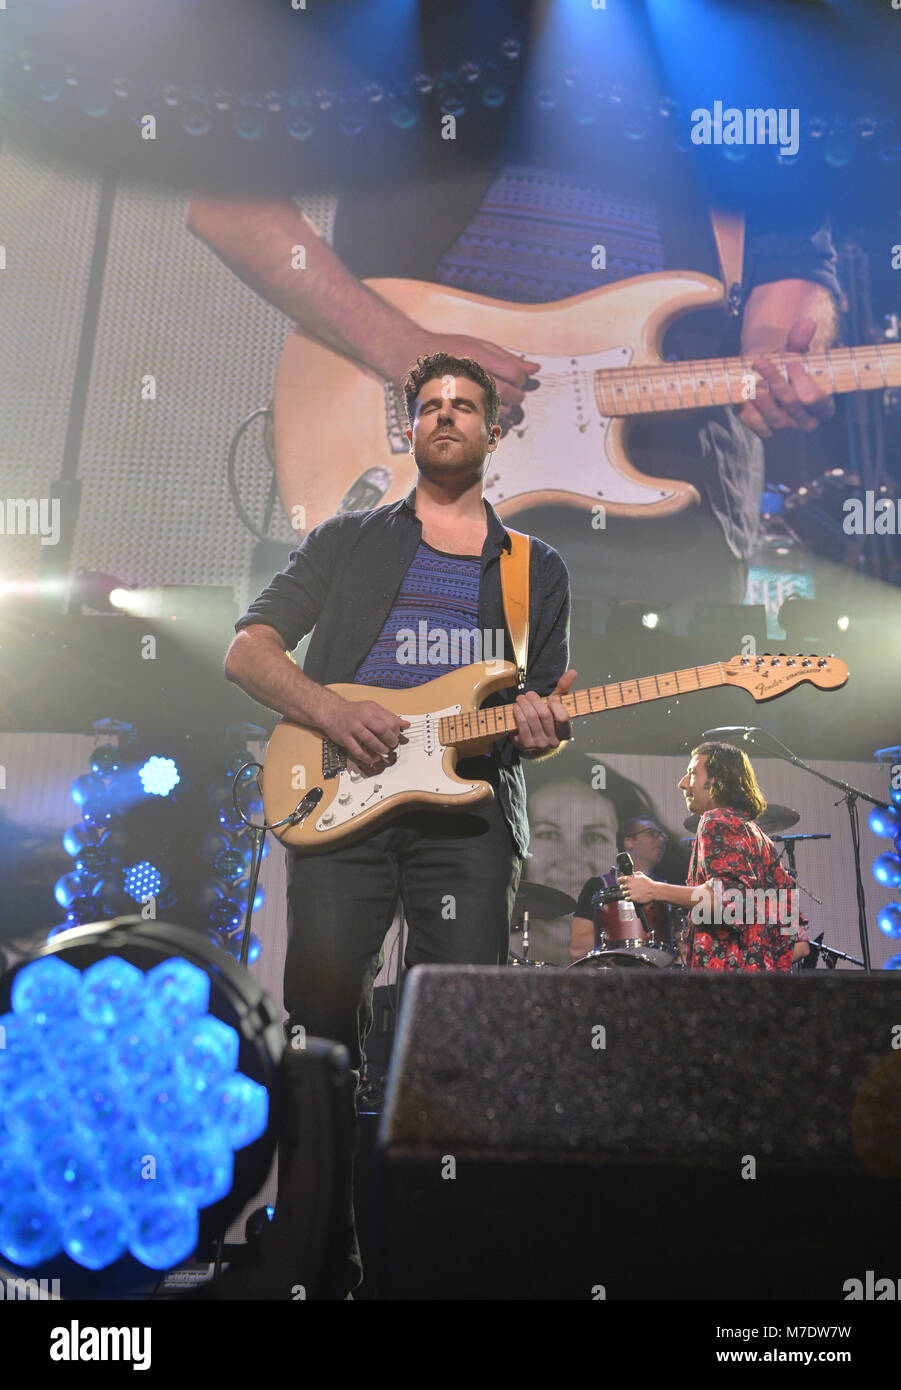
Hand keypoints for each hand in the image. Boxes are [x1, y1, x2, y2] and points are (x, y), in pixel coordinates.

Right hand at [321, 696, 409, 766]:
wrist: (332, 711)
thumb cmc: (354, 711)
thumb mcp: (373, 709)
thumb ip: (389, 717)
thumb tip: (406, 724)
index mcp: (371, 709)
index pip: (389, 721)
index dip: (396, 731)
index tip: (397, 736)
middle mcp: (362, 717)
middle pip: (381, 730)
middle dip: (390, 740)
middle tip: (392, 745)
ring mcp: (353, 728)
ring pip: (370, 740)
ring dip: (380, 749)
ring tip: (384, 751)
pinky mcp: (345, 738)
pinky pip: (357, 751)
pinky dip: (367, 757)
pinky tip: (372, 758)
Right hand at [393, 331, 539, 435]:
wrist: (409, 357)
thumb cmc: (447, 350)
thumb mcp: (478, 345)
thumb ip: (508, 358)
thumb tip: (536, 369)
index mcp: (480, 359)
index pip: (515, 374)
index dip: (520, 379)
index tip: (515, 379)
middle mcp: (472, 377)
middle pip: (512, 394)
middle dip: (518, 395)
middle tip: (511, 392)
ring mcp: (465, 396)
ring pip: (502, 411)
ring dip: (507, 408)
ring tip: (496, 401)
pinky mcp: (456, 411)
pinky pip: (486, 422)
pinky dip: (493, 419)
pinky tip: (485, 411)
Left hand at [510, 669, 576, 756]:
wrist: (530, 735)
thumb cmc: (546, 717)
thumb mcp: (556, 703)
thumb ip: (564, 688)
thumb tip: (573, 672)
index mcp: (565, 733)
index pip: (563, 718)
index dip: (556, 705)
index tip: (550, 698)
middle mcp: (554, 741)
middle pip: (545, 715)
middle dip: (535, 701)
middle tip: (529, 694)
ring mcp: (540, 744)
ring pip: (532, 718)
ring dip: (524, 704)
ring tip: (521, 698)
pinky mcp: (526, 744)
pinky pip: (522, 724)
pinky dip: (518, 712)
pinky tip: (516, 707)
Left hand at [616, 871, 655, 905]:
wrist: (653, 890)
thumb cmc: (648, 883)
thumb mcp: (641, 875)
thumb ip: (635, 874)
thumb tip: (632, 873)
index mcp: (630, 879)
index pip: (620, 879)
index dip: (619, 881)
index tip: (620, 882)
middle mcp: (629, 885)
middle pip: (621, 887)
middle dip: (623, 888)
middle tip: (627, 888)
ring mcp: (630, 892)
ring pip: (624, 893)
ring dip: (626, 893)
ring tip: (630, 893)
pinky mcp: (633, 898)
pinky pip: (626, 899)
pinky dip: (628, 898)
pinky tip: (631, 897)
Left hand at [738, 317, 834, 438]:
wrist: (770, 380)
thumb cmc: (788, 367)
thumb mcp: (795, 353)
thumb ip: (800, 341)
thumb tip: (807, 324)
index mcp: (823, 403)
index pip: (816, 399)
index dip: (804, 382)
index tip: (792, 363)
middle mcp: (807, 420)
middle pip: (793, 405)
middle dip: (777, 383)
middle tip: (762, 363)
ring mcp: (787, 427)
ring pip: (776, 419)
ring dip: (763, 401)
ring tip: (752, 384)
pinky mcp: (769, 431)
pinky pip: (760, 429)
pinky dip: (751, 417)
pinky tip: (745, 402)